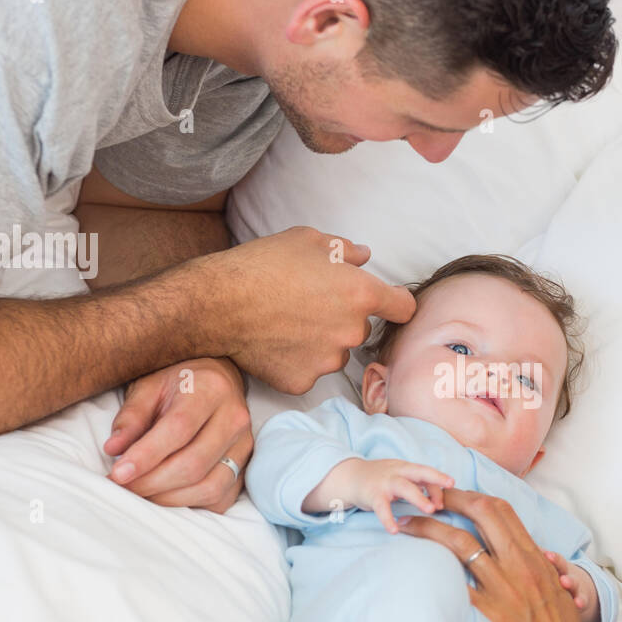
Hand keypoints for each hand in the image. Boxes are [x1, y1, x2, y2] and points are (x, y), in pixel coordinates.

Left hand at [104, 357, 250, 512]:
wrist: (217, 382)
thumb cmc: (178, 385)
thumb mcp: (149, 388)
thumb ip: (132, 417)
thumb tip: (114, 450)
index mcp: (210, 389)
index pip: (179, 429)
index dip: (147, 456)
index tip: (118, 474)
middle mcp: (234, 418)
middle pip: (194, 463)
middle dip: (152, 483)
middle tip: (124, 487)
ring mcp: (244, 445)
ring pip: (210, 486)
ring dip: (170, 498)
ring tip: (143, 493)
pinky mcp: (246, 466)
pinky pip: (221, 498)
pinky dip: (191, 504)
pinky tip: (169, 494)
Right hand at [204, 227, 416, 394]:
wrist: (218, 302)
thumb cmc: (264, 264)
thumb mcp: (308, 240)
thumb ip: (345, 250)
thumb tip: (364, 257)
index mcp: (360, 294)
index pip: (403, 307)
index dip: (395, 303)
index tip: (386, 303)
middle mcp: (351, 332)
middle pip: (361, 329)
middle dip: (343, 318)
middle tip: (308, 304)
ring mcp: (327, 360)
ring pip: (335, 352)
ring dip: (322, 341)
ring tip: (288, 323)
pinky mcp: (302, 381)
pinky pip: (308, 371)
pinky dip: (296, 361)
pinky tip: (275, 343)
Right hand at [336, 459, 453, 533]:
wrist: (349, 477)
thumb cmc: (381, 480)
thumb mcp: (401, 479)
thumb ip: (419, 487)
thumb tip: (440, 503)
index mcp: (407, 469)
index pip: (427, 473)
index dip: (439, 483)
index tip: (449, 494)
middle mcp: (397, 472)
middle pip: (420, 472)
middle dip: (436, 478)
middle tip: (451, 485)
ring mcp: (384, 482)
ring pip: (404, 487)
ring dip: (418, 497)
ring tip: (430, 510)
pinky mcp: (372, 494)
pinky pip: (381, 507)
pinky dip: (387, 518)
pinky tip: (394, 530)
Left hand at [399, 488, 621, 621]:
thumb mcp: (560, 603)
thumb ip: (542, 577)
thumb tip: (531, 561)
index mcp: (538, 562)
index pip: (504, 512)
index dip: (474, 497)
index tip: (452, 495)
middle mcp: (522, 568)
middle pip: (482, 514)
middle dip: (448, 499)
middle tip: (423, 498)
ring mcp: (504, 591)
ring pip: (459, 543)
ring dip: (428, 529)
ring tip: (404, 526)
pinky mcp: (489, 618)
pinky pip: (453, 586)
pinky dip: (432, 573)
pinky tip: (412, 571)